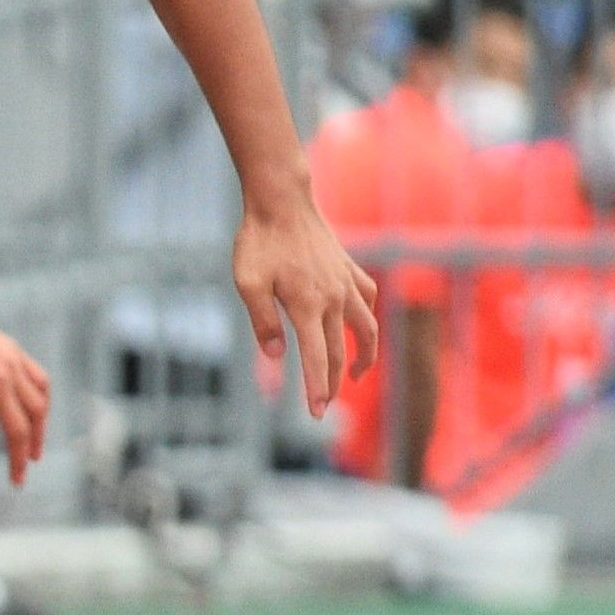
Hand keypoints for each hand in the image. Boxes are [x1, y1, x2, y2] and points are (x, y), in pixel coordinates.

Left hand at [0, 295, 48, 490]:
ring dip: (39, 434)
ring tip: (34, 454)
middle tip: (17, 480)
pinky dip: (43, 401)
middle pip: (18, 431)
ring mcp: (12, 366)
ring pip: (38, 408)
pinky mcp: (16, 353)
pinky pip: (40, 381)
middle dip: (18, 460)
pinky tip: (39, 416)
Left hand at [235, 189, 379, 416]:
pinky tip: (359, 325)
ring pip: (367, 328)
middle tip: (323, 406)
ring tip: (356, 374)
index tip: (316, 414)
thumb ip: (263, 322)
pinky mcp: (350, 269)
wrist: (281, 201)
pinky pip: (368, 299)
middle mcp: (334, 298)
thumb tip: (278, 356)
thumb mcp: (247, 283)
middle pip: (340, 350)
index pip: (316, 358)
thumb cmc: (258, 242)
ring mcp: (346, 283)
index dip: (317, 389)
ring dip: (364, 355)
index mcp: (307, 305)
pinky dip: (367, 317)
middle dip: (332, 382)